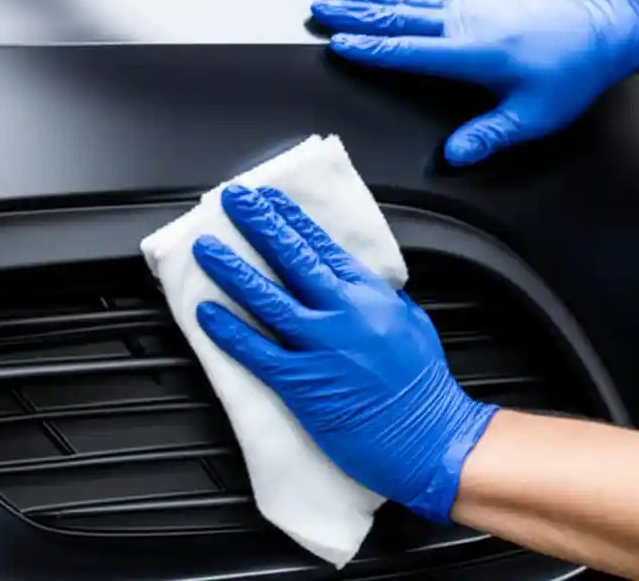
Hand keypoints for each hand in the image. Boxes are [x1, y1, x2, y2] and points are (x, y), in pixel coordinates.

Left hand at [192, 184, 496, 522]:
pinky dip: (229, 331)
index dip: (290, 219)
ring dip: (232, 271)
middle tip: (233, 200)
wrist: (431, 440)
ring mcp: (321, 347)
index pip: (322, 245)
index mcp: (371, 295)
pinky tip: (207, 314)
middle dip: (258, 225)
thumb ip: (378, 299)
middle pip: (292, 258)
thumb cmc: (424, 389)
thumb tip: (354, 283)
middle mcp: (344, 313)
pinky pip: (257, 352)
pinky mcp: (302, 384)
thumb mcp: (410, 324)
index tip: (267, 199)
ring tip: (207, 249)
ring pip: (267, 298)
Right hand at [310, 0, 638, 165]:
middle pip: (399, 17)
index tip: (340, 44)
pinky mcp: (476, 2)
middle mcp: (467, 24)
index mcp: (475, 53)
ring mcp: (470, 8)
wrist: (599, 31)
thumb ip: (490, 136)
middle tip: (321, 10)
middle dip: (356, 14)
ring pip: (408, 0)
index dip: (372, 49)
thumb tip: (455, 155)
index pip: (410, 50)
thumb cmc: (569, 73)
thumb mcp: (532, 116)